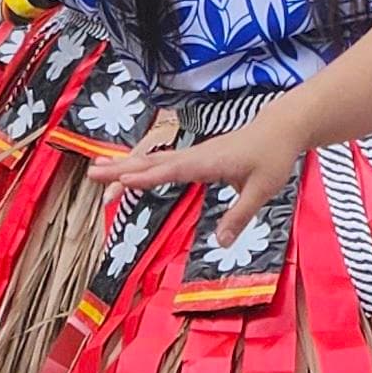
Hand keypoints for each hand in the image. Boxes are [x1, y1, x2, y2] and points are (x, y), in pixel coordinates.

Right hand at [88, 112, 305, 246]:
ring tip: (96, 171)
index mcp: (208, 162)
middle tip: (91, 175)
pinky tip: (126, 170)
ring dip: (125, 166)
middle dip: (122, 169)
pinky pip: (162, 162)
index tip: (122, 181)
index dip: (148, 177)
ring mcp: (193, 155)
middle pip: (153, 163)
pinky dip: (140, 166)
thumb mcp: (263, 190)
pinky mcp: (195, 157)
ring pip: (154, 161)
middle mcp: (195, 156)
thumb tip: (221, 243)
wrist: (280, 129)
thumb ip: (240, 215)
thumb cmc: (272, 157)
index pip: (172, 171)